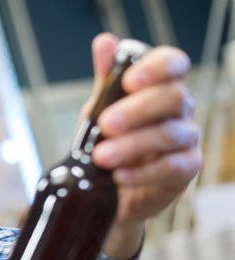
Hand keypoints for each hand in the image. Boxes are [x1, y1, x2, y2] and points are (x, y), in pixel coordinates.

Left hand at [84, 34, 200, 259]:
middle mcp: (179, 109)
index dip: (155, 68)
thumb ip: (106, 80)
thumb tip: (105, 43)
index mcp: (160, 86)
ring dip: (132, 145)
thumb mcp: (101, 109)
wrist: (110, 189)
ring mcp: (186, 139)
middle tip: (104, 125)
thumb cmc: (110, 141)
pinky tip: (120, 176)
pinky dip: (143, 173)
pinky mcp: (186, 170)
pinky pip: (173, 167)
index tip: (128, 81)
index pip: (173, 63)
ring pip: (170, 134)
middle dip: (136, 110)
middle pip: (173, 97)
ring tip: (101, 157)